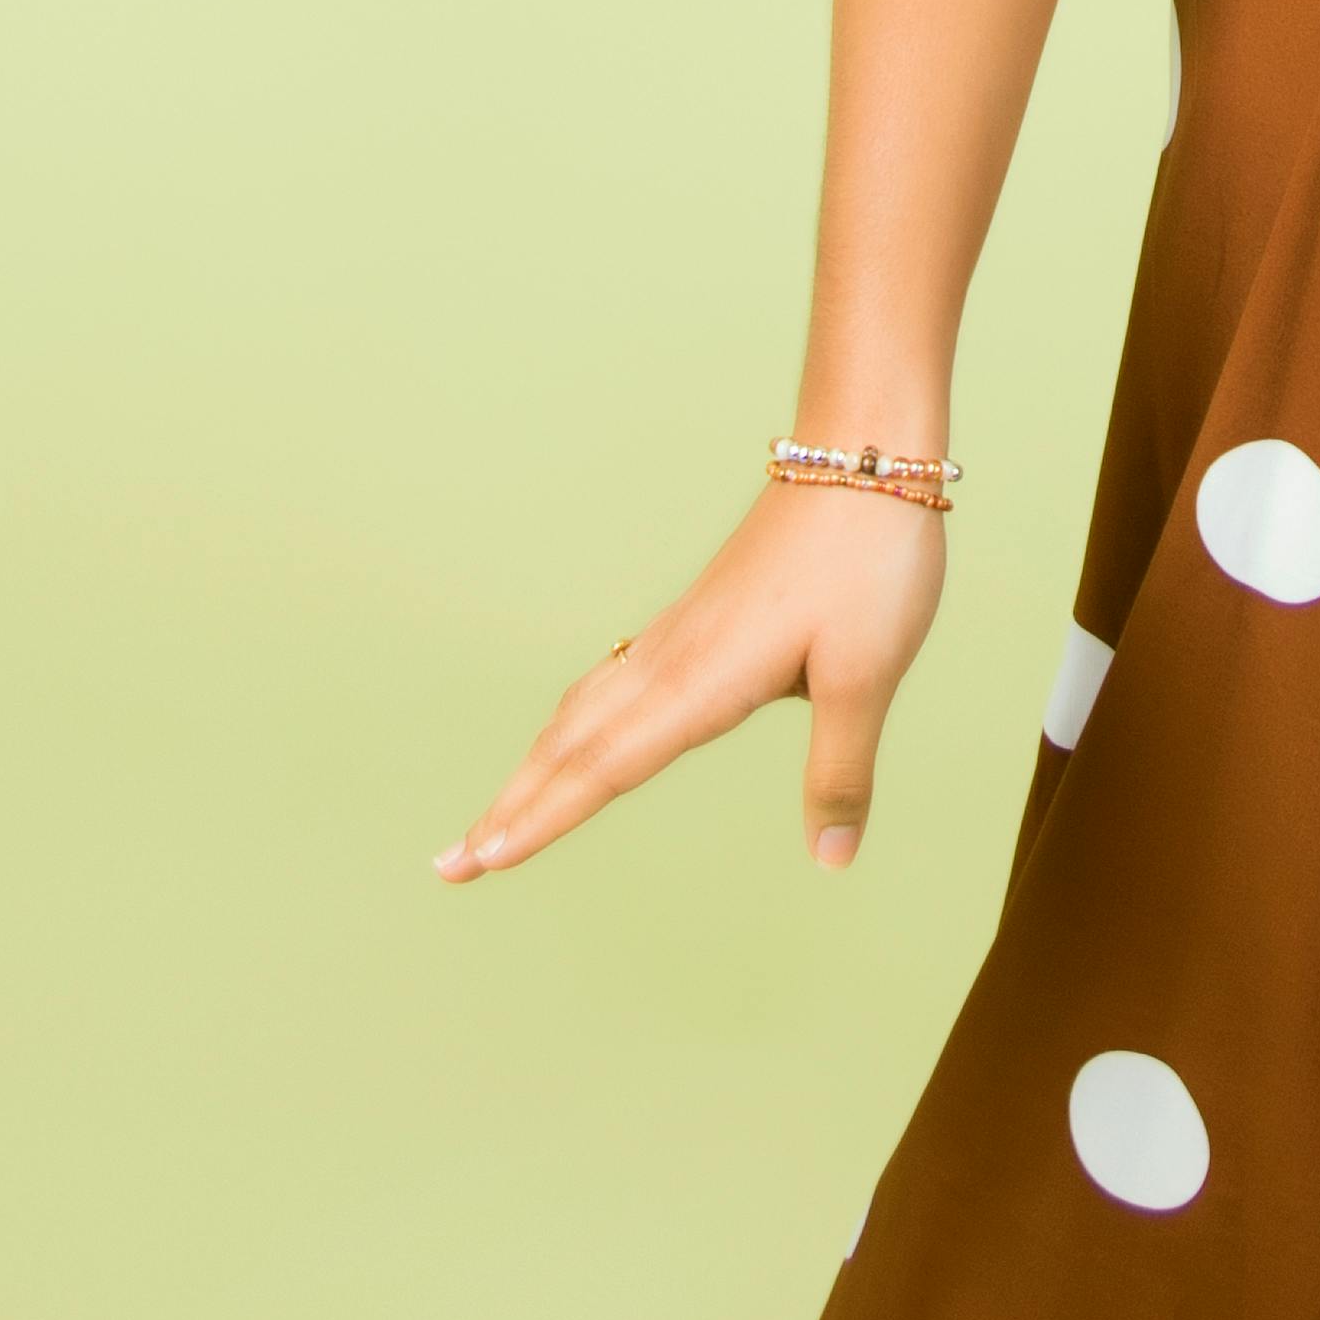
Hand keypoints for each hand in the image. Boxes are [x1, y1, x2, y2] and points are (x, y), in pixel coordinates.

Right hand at [433, 477, 947, 883]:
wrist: (865, 454)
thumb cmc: (870, 560)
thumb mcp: (868, 675)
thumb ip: (841, 770)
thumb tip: (832, 860)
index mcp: (702, 680)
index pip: (603, 767)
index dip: (541, 820)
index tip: (480, 863)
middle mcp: (674, 658)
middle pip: (570, 744)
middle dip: (510, 805)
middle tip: (450, 865)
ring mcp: (681, 631)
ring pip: (585, 709)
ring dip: (535, 766)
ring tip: (495, 815)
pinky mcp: (700, 614)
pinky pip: (613, 681)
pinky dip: (575, 724)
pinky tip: (580, 730)